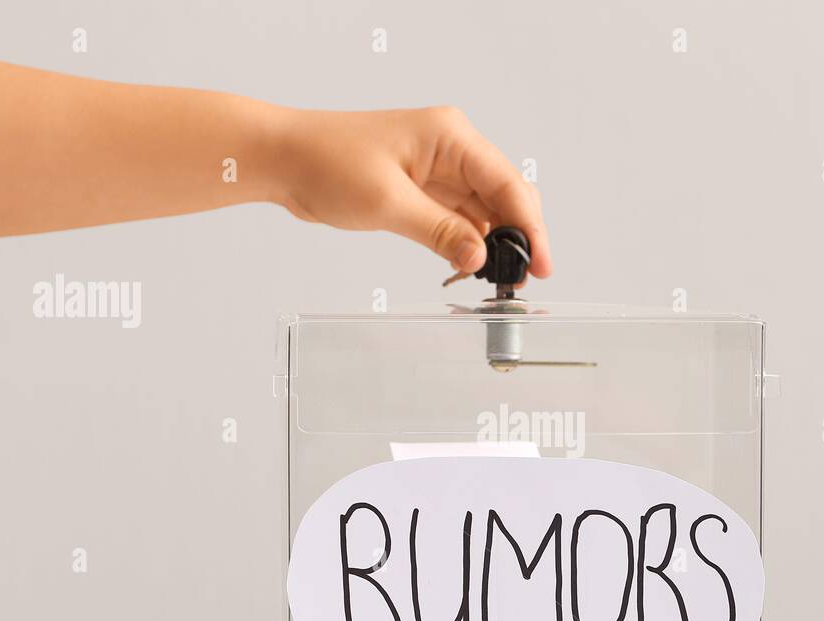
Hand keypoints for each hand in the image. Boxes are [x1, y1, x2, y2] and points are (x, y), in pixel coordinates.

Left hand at [274, 107, 551, 279]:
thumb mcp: (387, 202)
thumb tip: (479, 257)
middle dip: (517, 238)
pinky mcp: (424, 189)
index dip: (530, 228)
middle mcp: (452, 148)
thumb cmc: (326, 161)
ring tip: (496, 281)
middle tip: (520, 281)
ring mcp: (439, 169)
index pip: (507, 184)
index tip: (540, 265)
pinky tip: (469, 266)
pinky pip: (460, 217)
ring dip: (493, 244)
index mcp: (451, 136)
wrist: (283, 158)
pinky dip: (468, 242)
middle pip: (505, 196)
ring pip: (485, 210)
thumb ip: (439, 231)